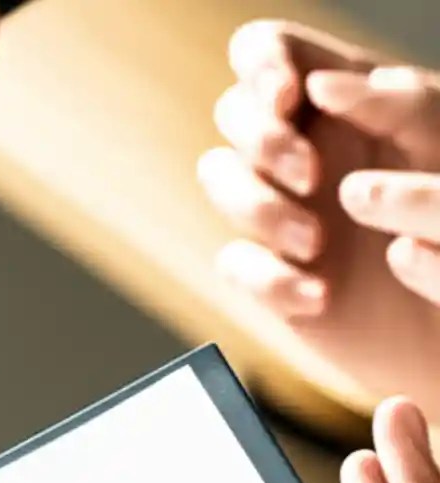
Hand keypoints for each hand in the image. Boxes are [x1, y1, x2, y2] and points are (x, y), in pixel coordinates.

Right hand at [199, 20, 439, 417]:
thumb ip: (401, 103)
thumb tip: (321, 87)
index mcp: (338, 99)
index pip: (265, 49)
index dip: (261, 63)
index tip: (285, 99)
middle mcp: (299, 146)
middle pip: (232, 112)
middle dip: (261, 142)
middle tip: (310, 175)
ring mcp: (280, 207)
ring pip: (218, 179)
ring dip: (260, 208)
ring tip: (316, 243)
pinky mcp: (270, 270)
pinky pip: (234, 262)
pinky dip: (269, 279)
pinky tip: (317, 295)